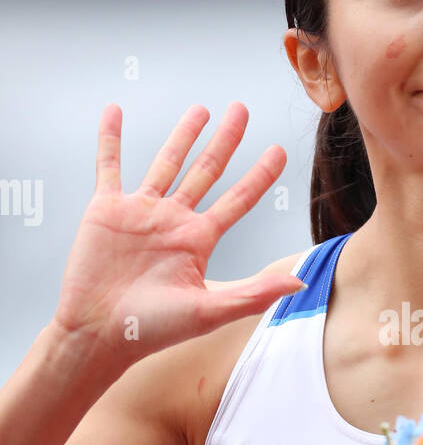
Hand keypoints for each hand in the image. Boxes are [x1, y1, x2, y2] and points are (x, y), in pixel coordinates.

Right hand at [52, 102, 305, 369]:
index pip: (238, 199)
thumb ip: (254, 293)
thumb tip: (300, 281)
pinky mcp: (106, 210)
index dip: (259, 175)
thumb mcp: (210, 310)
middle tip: (241, 110)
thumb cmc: (153, 330)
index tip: (279, 151)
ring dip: (183, 134)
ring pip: (166, 162)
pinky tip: (115, 111)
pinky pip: (109, 166)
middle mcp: (173, 221)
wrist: (100, 334)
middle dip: (225, 140)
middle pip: (206, 170)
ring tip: (200, 109)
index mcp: (199, 240)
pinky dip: (110, 138)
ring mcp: (140, 213)